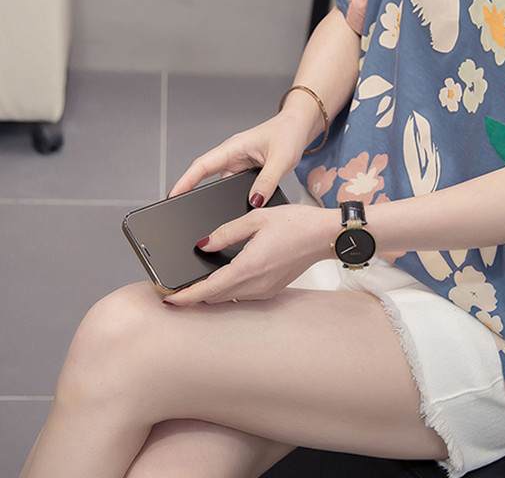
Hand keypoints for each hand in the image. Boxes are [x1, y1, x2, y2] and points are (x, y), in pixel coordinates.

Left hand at [165, 203, 339, 304]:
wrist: (325, 235)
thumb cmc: (297, 223)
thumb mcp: (257, 217)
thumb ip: (226, 231)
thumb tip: (203, 243)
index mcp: (249, 266)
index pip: (208, 289)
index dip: (185, 296)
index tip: (168, 297)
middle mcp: (256, 283)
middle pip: (215, 297)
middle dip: (194, 295)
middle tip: (177, 287)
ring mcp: (265, 289)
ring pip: (229, 297)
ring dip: (212, 293)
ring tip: (196, 283)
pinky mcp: (273, 288)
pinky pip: (244, 294)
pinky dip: (229, 289)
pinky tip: (225, 277)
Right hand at [168, 112, 309, 206]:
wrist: (299, 128)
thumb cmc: (288, 134)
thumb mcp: (281, 159)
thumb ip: (267, 181)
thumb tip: (254, 202)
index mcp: (233, 147)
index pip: (202, 165)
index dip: (185, 181)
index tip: (171, 196)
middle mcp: (232, 156)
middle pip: (207, 178)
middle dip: (196, 196)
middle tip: (188, 215)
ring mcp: (238, 164)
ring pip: (223, 186)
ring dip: (223, 198)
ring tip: (222, 216)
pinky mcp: (246, 171)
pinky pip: (235, 187)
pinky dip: (237, 197)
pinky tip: (244, 207)